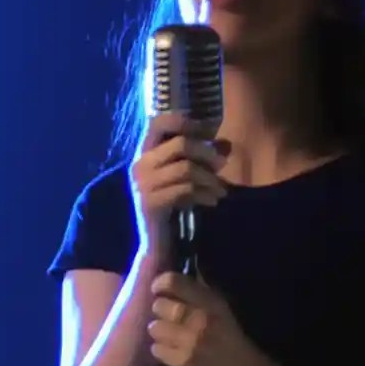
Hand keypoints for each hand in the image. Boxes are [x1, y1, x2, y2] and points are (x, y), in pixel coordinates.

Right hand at [129, 112, 226, 256]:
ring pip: (186, 168)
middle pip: (180, 144)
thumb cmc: (173, 206)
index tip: (208, 131)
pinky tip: (213, 201)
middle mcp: (139, 166)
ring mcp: (142, 185)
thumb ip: (196, 159)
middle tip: (222, 165)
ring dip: (210, 178)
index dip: (184, 121)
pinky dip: (204, 194)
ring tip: (221, 190)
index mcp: (144, 155)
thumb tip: (225, 145)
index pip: (158, 123)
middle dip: (206, 153)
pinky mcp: (151, 203)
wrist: (157, 244)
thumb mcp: (183, 178)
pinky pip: (185, 190)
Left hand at [147, 272, 266, 365]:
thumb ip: (199, 290)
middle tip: (166, 316)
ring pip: (154, 327)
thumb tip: (177, 273)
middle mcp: (199, 319)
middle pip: (159, 305)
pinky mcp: (182, 363)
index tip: (157, 289)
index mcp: (210, 302)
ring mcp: (190, 343)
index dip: (160, 283)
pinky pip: (156, 349)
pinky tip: (172, 350)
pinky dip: (161, 349)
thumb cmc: (229, 336)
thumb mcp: (221, 308)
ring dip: (159, 330)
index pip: (174, 282)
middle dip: (159, 310)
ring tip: (169, 334)